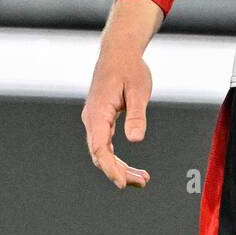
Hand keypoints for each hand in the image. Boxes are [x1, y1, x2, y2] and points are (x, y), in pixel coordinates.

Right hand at [82, 40, 151, 189]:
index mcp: (98, 112)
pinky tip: (131, 168)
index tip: (123, 183)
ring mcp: (94, 120)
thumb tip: (135, 140)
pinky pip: (105, 144)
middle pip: (100, 154)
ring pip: (103, 152)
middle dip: (119, 172)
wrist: (118, 51)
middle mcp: (92, 119)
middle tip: (143, 182)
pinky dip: (117, 158)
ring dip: (120, 168)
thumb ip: (136, 115)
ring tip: (142, 179)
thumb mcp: (139, 90)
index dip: (111, 168)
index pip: (100, 148)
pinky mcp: (100, 120)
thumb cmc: (130, 68)